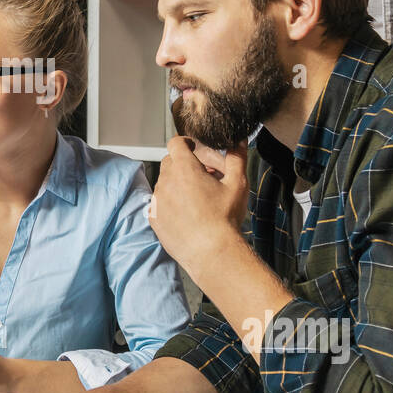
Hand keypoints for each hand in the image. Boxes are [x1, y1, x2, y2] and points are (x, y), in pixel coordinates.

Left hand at [149, 135, 248, 272]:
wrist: (212, 252)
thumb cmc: (225, 218)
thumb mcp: (237, 183)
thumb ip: (237, 157)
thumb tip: (239, 141)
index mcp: (184, 168)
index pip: (176, 143)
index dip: (185, 142)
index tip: (193, 148)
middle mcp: (166, 181)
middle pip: (170, 162)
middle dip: (184, 164)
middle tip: (203, 176)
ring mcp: (157, 200)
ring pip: (164, 182)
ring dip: (177, 184)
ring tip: (197, 197)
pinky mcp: (154, 217)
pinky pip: (159, 202)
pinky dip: (170, 203)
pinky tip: (187, 213)